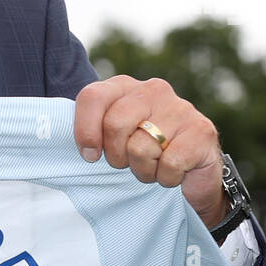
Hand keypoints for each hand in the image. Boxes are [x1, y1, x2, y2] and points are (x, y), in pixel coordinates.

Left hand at [73, 75, 229, 229]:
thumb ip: (89, 133)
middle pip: (115, 123)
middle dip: (117, 156)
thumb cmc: (142, 158)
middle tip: (127, 164)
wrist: (191, 178)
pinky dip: (166, 178)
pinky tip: (173, 173)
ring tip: (153, 167)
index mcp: (124, 87)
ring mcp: (180, 108)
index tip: (90, 155)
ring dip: (143, 171)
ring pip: (141, 148)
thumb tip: (62, 143)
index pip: (92, 97)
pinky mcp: (202, 131)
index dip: (85, 131)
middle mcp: (153, 90)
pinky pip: (169, 163)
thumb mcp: (110, 143)